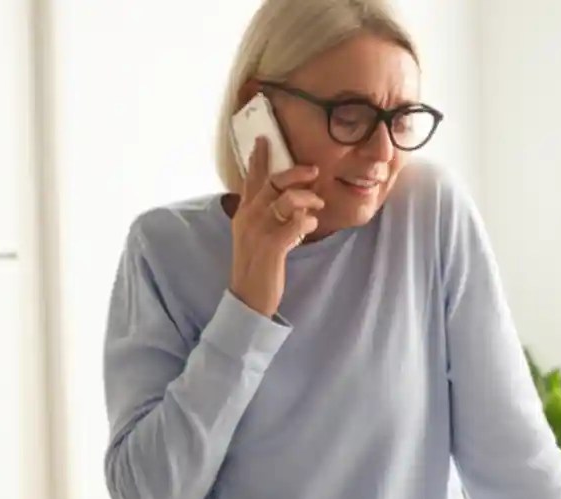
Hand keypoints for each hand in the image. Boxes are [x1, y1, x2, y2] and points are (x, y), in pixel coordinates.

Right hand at [228, 136, 323, 316]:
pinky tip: (312, 226)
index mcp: (244, 213)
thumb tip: (292, 199)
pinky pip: (294, 224)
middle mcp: (248, 218)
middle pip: (272, 182)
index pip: (251, 179)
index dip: (258, 158)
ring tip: (317, 206)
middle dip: (295, 173)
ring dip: (306, 199)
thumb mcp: (258, 235)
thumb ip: (269, 216)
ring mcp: (258, 232)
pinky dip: (307, 222)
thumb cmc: (259, 266)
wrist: (249, 297)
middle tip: (313, 170)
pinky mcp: (271, 247)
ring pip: (286, 200)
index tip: (264, 138)